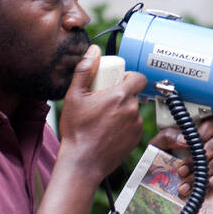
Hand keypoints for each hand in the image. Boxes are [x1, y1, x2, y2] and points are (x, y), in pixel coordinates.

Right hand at [58, 45, 148, 180]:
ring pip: (133, 110)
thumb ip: (84, 70)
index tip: (117, 82)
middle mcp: (133, 110)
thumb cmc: (77, 131)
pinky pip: (134, 125)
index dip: (129, 77)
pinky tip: (109, 130)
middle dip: (121, 94)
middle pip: (133, 94)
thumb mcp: (74, 96)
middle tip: (104, 101)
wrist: (83, 162)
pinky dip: (125, 124)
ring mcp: (137, 126)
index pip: (138, 77)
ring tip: (104, 119)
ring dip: (123, 110)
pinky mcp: (137, 139)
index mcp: (120, 96)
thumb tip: (93, 51)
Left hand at [170, 117, 212, 199]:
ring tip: (185, 183)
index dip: (205, 131)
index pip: (212, 124)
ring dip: (201, 174)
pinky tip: (202, 186)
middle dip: (199, 158)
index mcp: (200, 134)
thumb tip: (183, 139)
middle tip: (183, 170)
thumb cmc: (164, 159)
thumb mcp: (159, 145)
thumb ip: (169, 136)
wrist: (163, 180)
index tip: (191, 143)